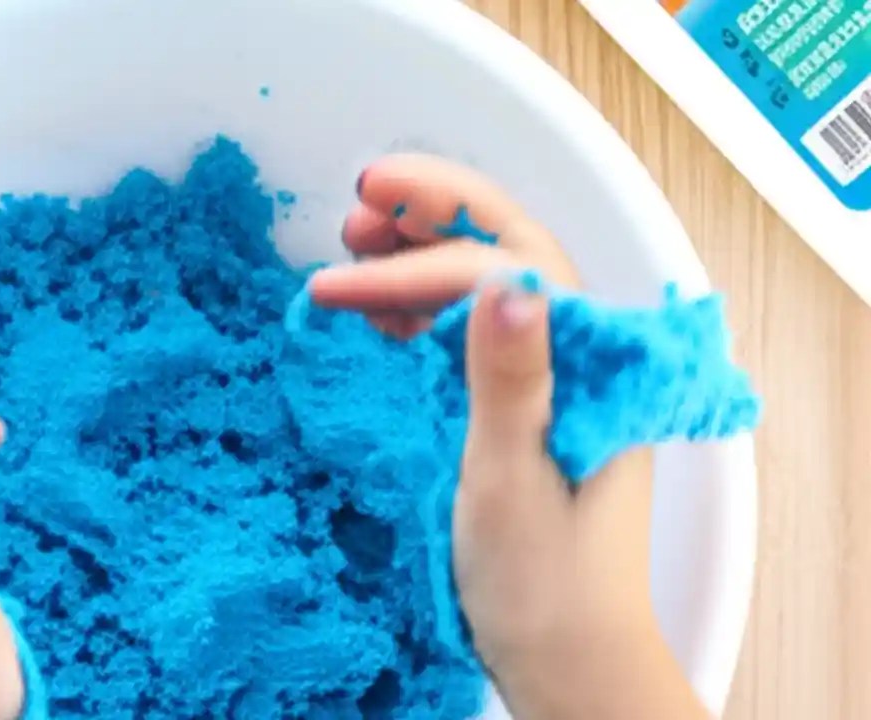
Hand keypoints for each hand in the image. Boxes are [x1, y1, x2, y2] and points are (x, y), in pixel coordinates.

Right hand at [311, 156, 707, 718]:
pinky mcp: (521, 409)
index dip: (416, 261)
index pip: (500, 272)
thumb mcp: (513, 478)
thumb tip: (506, 280)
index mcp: (591, 364)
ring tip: (355, 241)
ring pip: (487, 284)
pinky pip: (471, 332)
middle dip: (432, 214)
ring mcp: (550, 380)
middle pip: (509, 250)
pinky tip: (383, 312)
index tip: (339, 279)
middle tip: (358, 202)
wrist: (565, 658)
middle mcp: (579, 357)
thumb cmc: (545, 582)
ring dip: (423, 252)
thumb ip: (510, 377)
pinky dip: (423, 308)